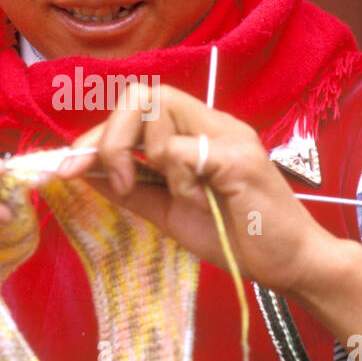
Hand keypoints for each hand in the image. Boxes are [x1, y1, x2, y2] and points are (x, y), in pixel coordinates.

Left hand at [56, 81, 340, 299]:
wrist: (293, 266)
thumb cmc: (239, 238)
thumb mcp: (171, 212)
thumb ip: (132, 189)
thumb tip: (81, 172)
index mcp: (195, 134)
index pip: (135, 108)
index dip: (96, 135)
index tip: (68, 167)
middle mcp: (212, 124)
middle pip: (140, 94)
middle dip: (110, 138)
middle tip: (119, 182)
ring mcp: (229, 137)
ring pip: (158, 108)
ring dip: (145, 155)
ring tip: (172, 194)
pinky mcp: (240, 160)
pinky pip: (184, 148)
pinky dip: (176, 175)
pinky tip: (195, 199)